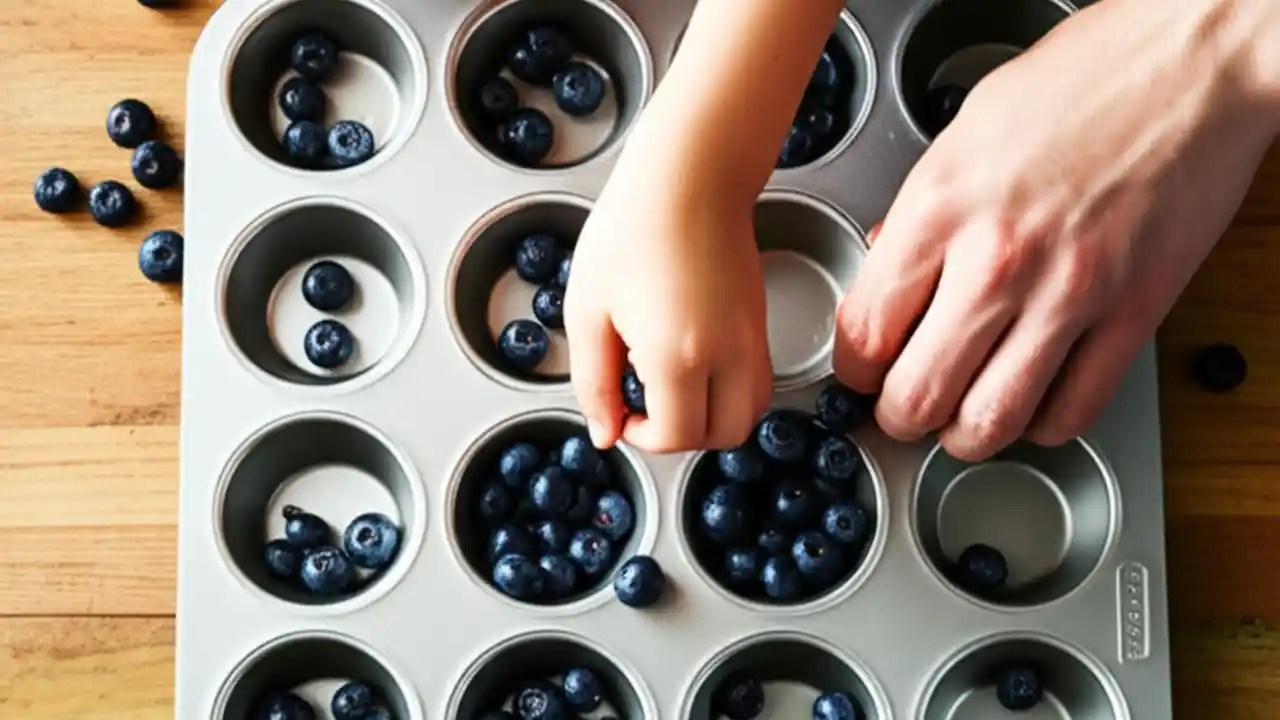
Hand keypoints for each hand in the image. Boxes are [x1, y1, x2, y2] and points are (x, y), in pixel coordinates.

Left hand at [564, 161, 772, 452]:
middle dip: (682, 436)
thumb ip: (593, 382)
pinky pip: (758, 382)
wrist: (688, 177)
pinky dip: (731, 393)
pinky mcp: (761, 322)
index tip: (621, 411)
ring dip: (713, 418)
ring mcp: (752, 338)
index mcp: (678, 355)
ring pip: (750, 414)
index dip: (642, 437)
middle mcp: (727, 353)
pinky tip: (693, 362)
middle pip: (724, 435)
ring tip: (672, 386)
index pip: (676, 435)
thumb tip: (605, 432)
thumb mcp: (587, 311)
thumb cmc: (632, 230)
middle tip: (647, 406)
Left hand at [833, 0, 1279, 460]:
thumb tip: (888, 270)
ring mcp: (1069, 293)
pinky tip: (1033, 401)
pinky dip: (1042, 426)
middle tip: (902, 409)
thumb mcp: (963, 133)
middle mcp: (999, 258)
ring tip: (960, 420)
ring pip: (989, 423)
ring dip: (964, 436)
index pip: (865, 334)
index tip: (862, 374)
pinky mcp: (1134, 313)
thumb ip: (919, 214)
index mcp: (941, 208)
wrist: (1195, 61)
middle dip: (898, 417)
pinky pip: (1073, 412)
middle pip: (916, 395)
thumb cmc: (1084, 80)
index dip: (853, 372)